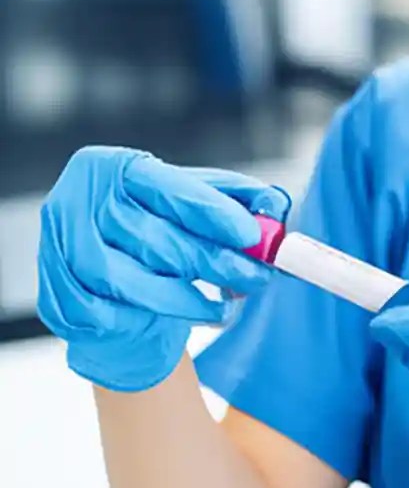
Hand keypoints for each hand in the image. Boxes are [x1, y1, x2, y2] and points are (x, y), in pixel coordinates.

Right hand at [37, 146, 289, 391]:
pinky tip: (180, 317)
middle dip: (213, 262)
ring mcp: (57, 249)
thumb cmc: (161, 231)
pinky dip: (147, 319)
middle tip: (256, 278)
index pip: (169, 188)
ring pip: (127, 280)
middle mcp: (78, 201)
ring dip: (184, 300)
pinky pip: (106, 314)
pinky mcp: (54, 293)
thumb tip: (275, 206)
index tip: (252, 236)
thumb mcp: (199, 205)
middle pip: (154, 238)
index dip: (213, 212)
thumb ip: (239, 199)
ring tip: (223, 309)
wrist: (110, 280)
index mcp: (116, 168)